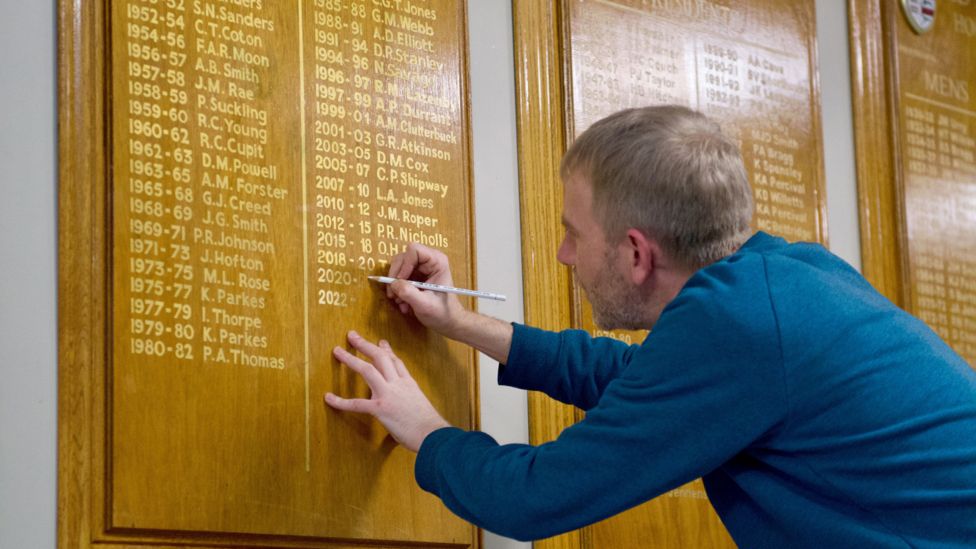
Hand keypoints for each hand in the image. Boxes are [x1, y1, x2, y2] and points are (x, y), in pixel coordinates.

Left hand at [325, 331, 449, 451]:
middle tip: (353, 336)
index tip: (380, 342)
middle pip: (381, 358)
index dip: (387, 350)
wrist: (433, 434)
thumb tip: (406, 408)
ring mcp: (389, 394)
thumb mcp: (421, 406)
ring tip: (338, 351)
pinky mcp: (381, 408)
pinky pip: (357, 404)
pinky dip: (341, 401)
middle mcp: (398, 384)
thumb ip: (410, 402)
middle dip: (365, 345)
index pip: (396, 362)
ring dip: (351, 359)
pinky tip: (329, 398)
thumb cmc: (430, 426)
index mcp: (409, 384)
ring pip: (368, 370)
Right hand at [386, 242, 467, 334]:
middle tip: (393, 295)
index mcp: (437, 261)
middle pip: (402, 258)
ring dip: (395, 286)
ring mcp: (421, 267)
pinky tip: (404, 303)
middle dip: (396, 277)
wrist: (448, 322)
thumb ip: (409, 293)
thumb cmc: (442, 313)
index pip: (413, 250)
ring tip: (400, 302)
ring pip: (398, 267)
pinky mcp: (415, 275)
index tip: (401, 281)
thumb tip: (393, 284)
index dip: (404, 265)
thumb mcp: (425, 305)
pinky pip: (399, 277)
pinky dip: (398, 290)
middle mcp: (429, 260)